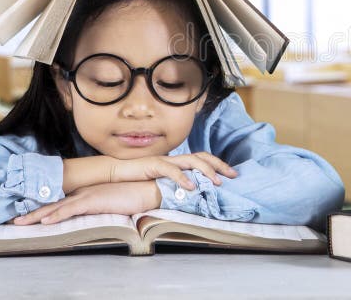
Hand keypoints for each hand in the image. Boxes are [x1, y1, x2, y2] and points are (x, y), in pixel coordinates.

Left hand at [13, 181, 160, 224]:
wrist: (147, 189)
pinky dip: (57, 214)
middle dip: (32, 212)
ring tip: (20, 222)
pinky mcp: (94, 200)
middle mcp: (83, 192)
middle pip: (53, 204)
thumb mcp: (112, 203)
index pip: (61, 202)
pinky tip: (45, 221)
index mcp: (87, 193)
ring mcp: (88, 195)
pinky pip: (71, 209)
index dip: (44, 209)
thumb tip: (91, 216)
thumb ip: (99, 208)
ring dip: (37, 215)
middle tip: (14, 220)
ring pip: (56, 206)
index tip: (29, 216)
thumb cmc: (133, 196)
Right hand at [110, 152, 237, 189]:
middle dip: (219, 165)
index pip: (203, 159)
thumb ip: (177, 185)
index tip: (232, 174)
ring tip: (216, 182)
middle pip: (203, 157)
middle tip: (233, 175)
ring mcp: (166, 160)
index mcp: (178, 161)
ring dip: (206, 171)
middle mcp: (175, 158)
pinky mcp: (154, 165)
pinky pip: (171, 170)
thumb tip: (194, 195)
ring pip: (191, 160)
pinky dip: (183, 178)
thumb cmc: (140, 178)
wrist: (117, 172)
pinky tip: (191, 186)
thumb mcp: (163, 182)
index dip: (218, 164)